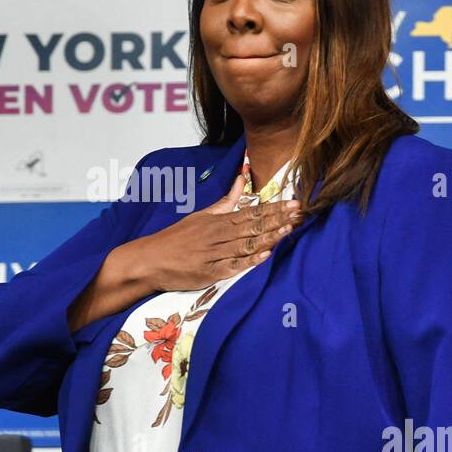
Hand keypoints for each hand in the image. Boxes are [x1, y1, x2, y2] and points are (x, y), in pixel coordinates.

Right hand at [127, 169, 302, 292]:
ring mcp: (214, 254)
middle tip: (300, 213)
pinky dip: (249, 261)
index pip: (252, 212)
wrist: (150, 259)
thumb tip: (242, 178)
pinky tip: (265, 256)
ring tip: (288, 231)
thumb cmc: (177, 237)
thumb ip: (226, 200)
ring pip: (246, 244)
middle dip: (278, 220)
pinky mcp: (210, 273)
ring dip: (269, 238)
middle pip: (253, 226)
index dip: (275, 209)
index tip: (294, 203)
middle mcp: (218, 235)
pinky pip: (233, 266)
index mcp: (218, 221)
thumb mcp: (201, 215)